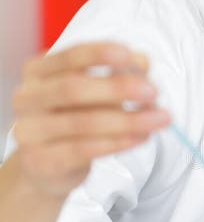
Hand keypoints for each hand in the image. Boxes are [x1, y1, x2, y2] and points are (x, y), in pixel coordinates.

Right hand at [11, 41, 170, 199]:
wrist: (46, 166)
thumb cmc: (73, 120)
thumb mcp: (95, 94)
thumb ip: (116, 75)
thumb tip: (142, 61)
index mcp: (38, 72)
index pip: (68, 57)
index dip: (98, 54)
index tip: (129, 55)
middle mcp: (27, 98)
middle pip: (73, 89)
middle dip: (117, 88)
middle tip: (152, 92)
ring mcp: (29, 131)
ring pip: (83, 123)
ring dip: (127, 120)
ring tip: (159, 119)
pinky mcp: (41, 161)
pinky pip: (83, 150)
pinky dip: (117, 142)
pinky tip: (141, 137)